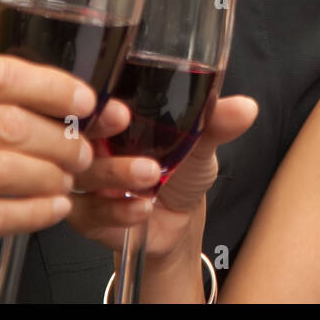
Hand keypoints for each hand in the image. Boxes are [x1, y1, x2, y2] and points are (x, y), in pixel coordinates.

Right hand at [0, 54, 96, 298]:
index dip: (54, 87)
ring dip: (51, 176)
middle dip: (62, 138)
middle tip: (82, 147)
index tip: (85, 98)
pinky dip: (30, 213)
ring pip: (6, 169)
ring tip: (68, 177)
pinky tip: (48, 208)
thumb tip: (40, 92)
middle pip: (10, 123)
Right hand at [66, 95, 257, 257]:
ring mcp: (85, 179)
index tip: (120, 107)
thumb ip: (216, 122)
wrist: (181, 221)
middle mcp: (92, 143)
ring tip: (149, 175)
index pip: (90, 98)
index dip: (98, 99)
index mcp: (113, 115)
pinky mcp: (84, 215)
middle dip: (97, 131)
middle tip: (123, 128)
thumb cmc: (183, 171)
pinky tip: (142, 208)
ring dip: (114, 173)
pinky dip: (116, 211)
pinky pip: (86, 212)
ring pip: (81, 172)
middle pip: (73, 131)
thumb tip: (246, 107)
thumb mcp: (202, 143)